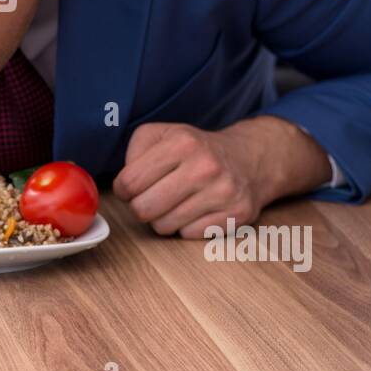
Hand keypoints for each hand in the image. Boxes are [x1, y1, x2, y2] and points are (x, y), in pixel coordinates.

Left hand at [112, 116, 330, 236]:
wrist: (247, 159)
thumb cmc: (194, 149)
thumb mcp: (162, 134)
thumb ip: (135, 151)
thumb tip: (124, 185)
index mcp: (182, 143)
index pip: (129, 183)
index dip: (124, 189)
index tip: (131, 188)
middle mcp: (205, 167)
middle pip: (144, 209)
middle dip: (141, 207)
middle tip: (151, 198)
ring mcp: (223, 192)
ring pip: (164, 226)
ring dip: (162, 218)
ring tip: (174, 202)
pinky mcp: (236, 215)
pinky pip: (188, 235)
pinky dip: (186, 227)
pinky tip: (195, 210)